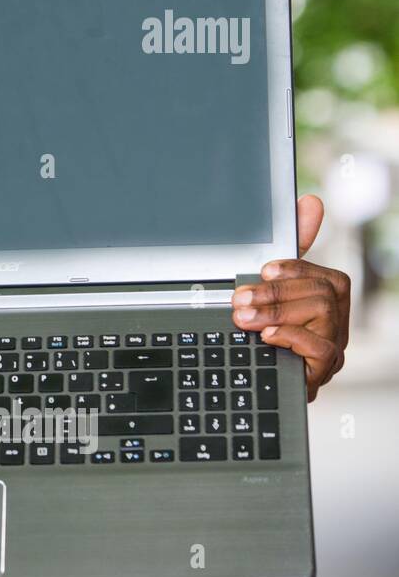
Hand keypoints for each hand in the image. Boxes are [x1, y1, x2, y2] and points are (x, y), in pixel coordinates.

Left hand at [232, 195, 350, 401]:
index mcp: (327, 297)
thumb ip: (291, 247)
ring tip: (243, 317)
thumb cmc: (267, 324)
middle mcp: (336, 320)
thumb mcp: (271, 284)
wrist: (255, 376)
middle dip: (275, 292)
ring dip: (277, 312)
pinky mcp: (324, 369)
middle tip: (239, 298)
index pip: (324, 275)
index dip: (294, 269)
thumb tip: (311, 201)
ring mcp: (333, 345)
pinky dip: (292, 337)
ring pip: (322, 315)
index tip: (263, 270)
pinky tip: (267, 336)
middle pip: (320, 294)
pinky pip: (321, 347)